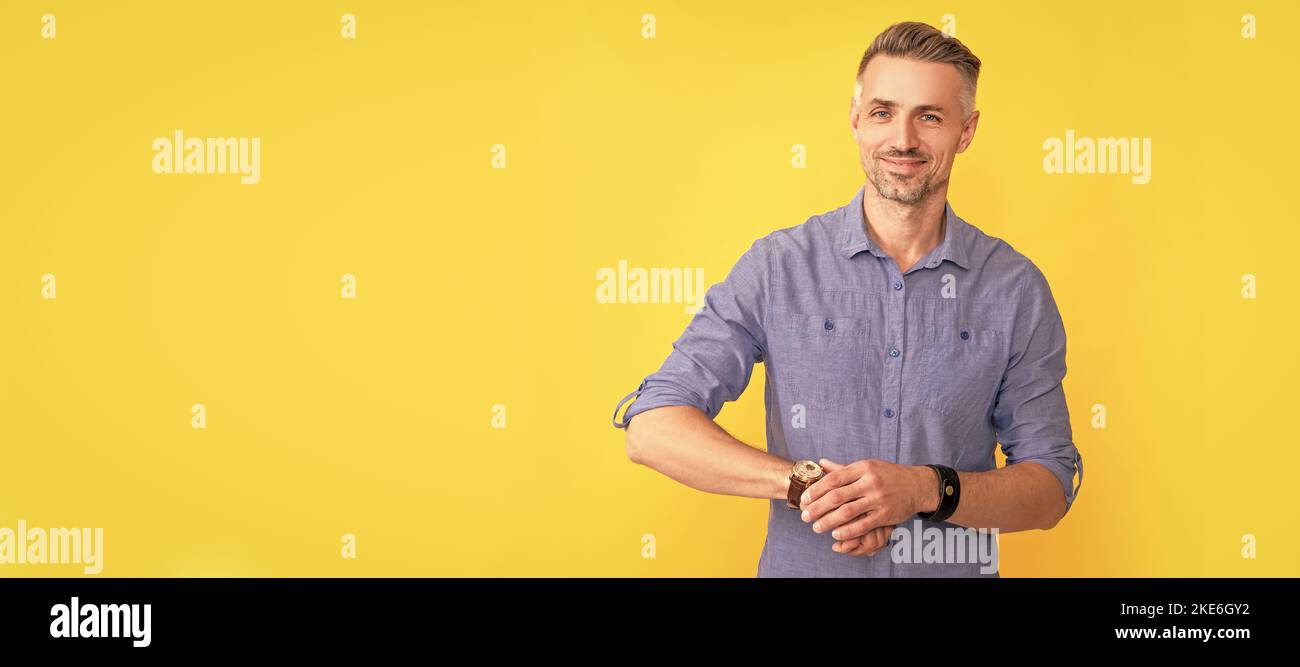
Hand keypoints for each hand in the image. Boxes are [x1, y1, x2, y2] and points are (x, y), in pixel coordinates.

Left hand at [799, 458, 925, 556]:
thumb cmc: (887, 475)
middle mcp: (869, 482)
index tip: (804, 499)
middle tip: (804, 516)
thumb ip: (842, 468)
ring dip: (828, 521)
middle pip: (837, 496)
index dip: (816, 490)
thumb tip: (820, 462)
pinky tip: (836, 534)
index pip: (833, 479)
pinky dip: (847, 531)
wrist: (917, 485)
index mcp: (862, 468)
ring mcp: (878, 499)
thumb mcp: (866, 466)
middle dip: (817, 507)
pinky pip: (863, 525)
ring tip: (816, 527)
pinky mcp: (885, 514)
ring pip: (847, 512)